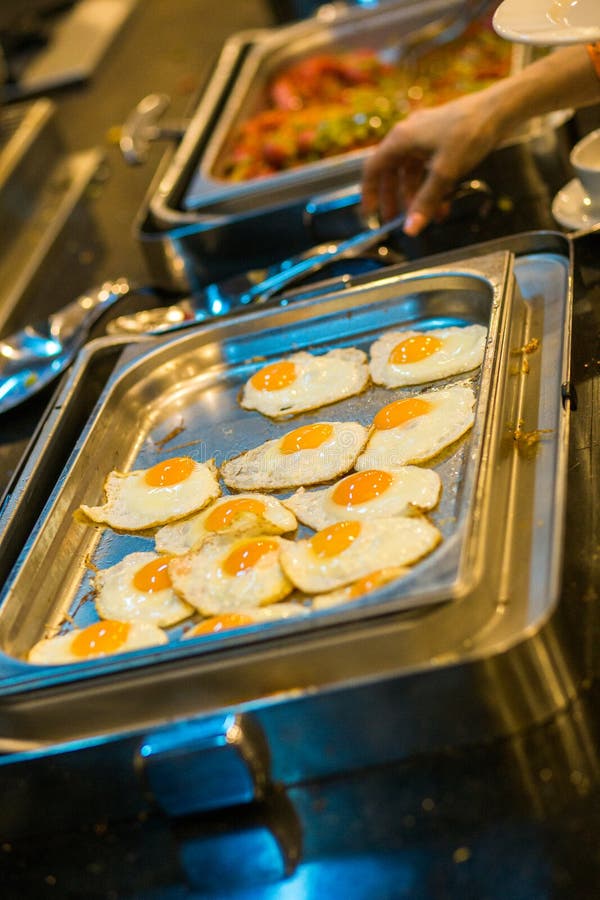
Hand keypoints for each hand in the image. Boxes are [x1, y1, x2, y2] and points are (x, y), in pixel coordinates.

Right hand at [361, 90, 500, 235]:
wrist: (500, 109)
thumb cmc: (469, 134)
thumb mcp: (445, 173)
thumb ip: (425, 203)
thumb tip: (410, 230)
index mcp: (401, 139)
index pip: (373, 169)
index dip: (369, 193)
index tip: (370, 214)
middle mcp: (409, 136)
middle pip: (392, 173)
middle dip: (396, 199)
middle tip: (396, 221)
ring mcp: (425, 136)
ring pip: (413, 173)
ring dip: (418, 196)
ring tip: (428, 217)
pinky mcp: (442, 139)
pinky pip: (429, 167)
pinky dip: (433, 186)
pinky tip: (443, 203)